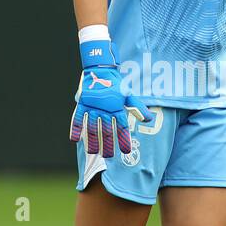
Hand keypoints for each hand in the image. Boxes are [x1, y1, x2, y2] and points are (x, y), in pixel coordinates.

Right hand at [68, 38, 148, 155]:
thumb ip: (137, 108)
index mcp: (116, 107)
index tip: (126, 151)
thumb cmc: (115, 84)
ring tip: (94, 152)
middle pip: (106, 130)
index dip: (124, 139)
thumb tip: (150, 119)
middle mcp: (104, 109)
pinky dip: (75, 128)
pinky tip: (76, 140)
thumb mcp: (128, 95)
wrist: (100, 69)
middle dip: (108, 144)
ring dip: (93, 140)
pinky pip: (77, 118)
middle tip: (108, 156)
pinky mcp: (82, 104)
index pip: (121, 126)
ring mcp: (92, 107)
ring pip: (92, 127)